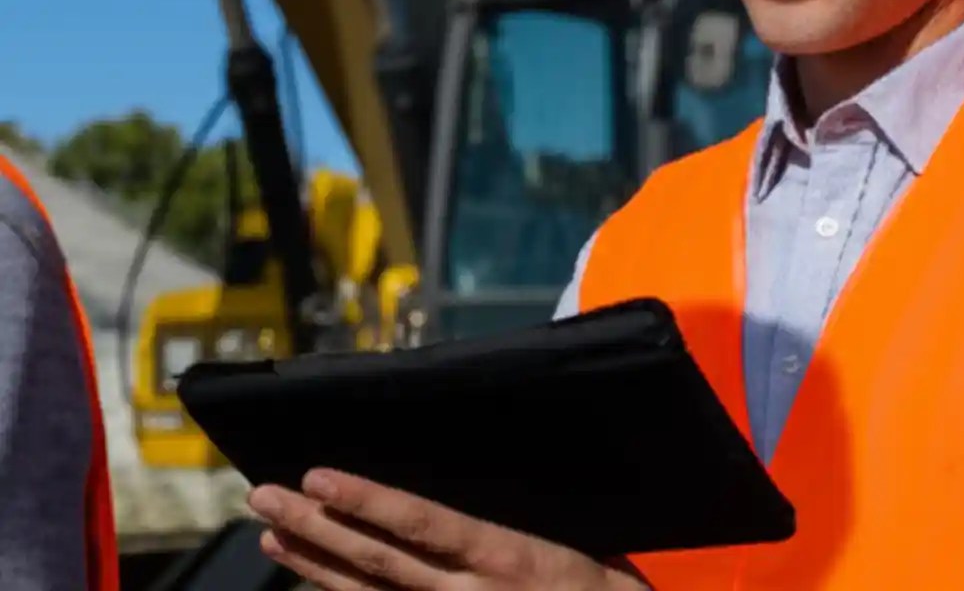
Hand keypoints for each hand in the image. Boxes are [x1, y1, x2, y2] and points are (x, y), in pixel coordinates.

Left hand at [247, 469, 647, 590]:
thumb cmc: (606, 589)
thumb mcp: (580, 544)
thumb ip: (515, 526)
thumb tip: (464, 491)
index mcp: (507, 558)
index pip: (422, 525)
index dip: (367, 502)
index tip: (318, 478)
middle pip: (379, 560)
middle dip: (316, 528)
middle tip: (263, 497)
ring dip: (315, 564)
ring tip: (269, 535)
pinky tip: (313, 581)